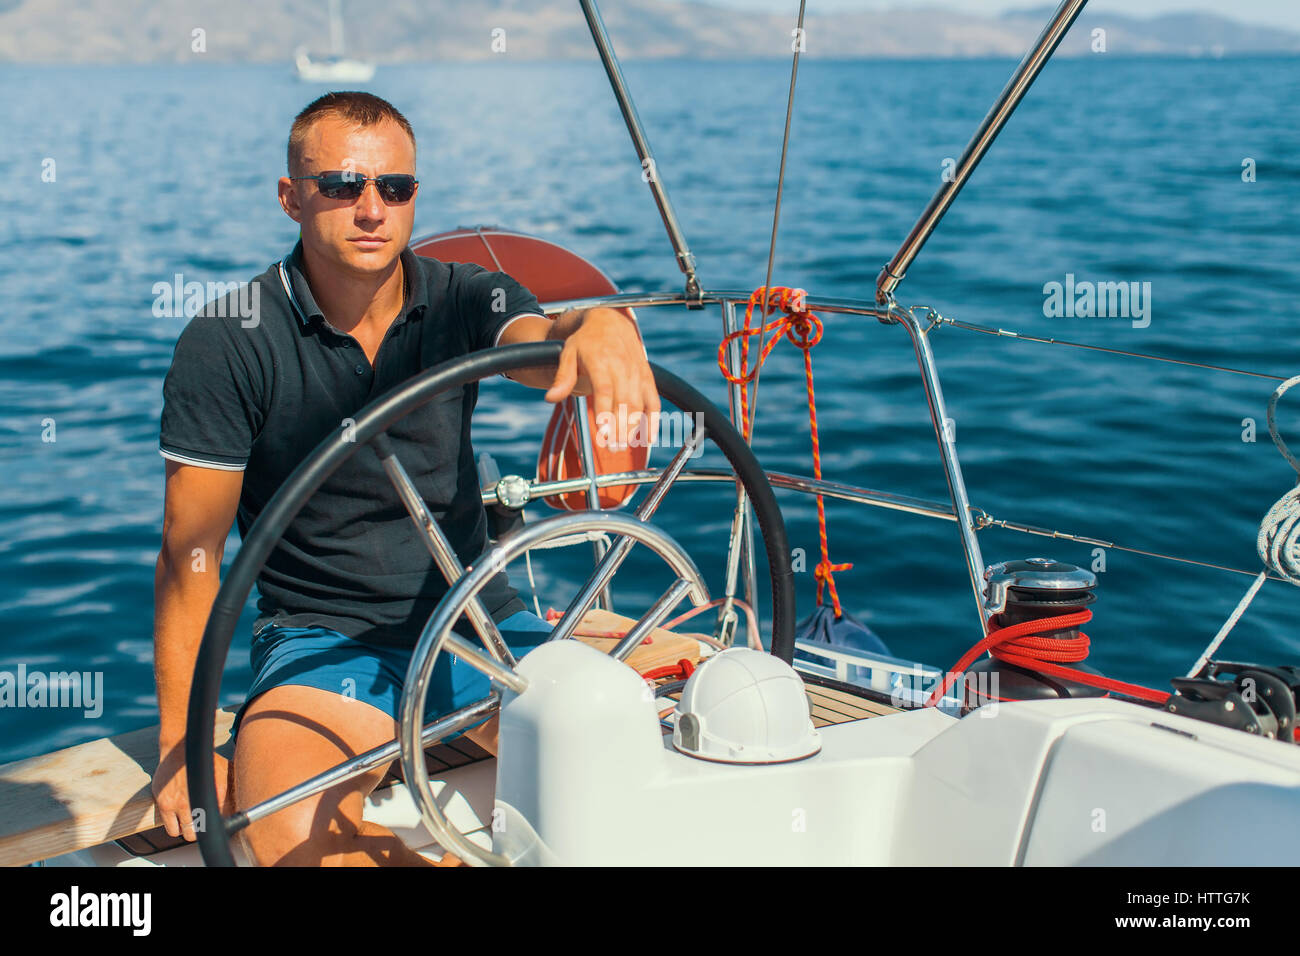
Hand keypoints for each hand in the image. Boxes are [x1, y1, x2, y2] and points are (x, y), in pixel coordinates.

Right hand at [152, 738, 234, 841]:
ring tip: (191, 822)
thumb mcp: (225, 771)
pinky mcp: (164, 804)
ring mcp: (180, 803)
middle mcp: (198, 799)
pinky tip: (180, 820)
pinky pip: (171, 829)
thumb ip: (232, 788)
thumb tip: (241, 805)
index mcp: (218, 791)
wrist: (179, 749)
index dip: (221, 824)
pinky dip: (176, 829)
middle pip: (203, 831)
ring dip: (189, 831)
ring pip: (186, 834)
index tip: (219, 823)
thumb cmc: (204, 760)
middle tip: (203, 824)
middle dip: (204, 830)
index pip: (222, 820)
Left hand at [545, 308, 659, 444]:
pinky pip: (654, 400)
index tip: (602, 432)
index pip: (604, 389)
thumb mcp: (568, 354)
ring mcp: (636, 371)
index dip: (605, 411)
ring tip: (622, 446)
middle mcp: (622, 365)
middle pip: (624, 401)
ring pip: (639, 403)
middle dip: (619, 427)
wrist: (609, 321)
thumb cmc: (585, 341)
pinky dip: (654, 419)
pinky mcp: (646, 376)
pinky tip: (649, 437)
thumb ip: (562, 378)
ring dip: (633, 427)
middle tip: (612, 447)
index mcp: (600, 359)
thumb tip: (550, 398)